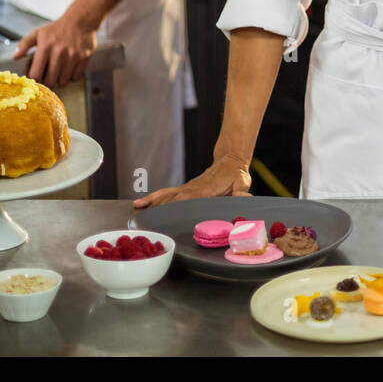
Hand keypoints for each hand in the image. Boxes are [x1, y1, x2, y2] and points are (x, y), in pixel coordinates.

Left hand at [14, 9, 97, 87]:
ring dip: (60, 80)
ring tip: (59, 72)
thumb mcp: (38, 32)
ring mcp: (73, 56)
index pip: (36, 74)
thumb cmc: (58, 27)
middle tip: (47, 77)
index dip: (34, 79)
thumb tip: (15, 56)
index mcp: (45, 48)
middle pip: (50, 81)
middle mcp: (59, 53)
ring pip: (64, 81)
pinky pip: (76, 77)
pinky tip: (69, 69)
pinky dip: (72, 76)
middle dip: (47, 81)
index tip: (36, 78)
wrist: (80, 19)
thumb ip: (24, 44)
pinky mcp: (84, 58)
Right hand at [134, 157, 251, 208]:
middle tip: (145, 220)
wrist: (229, 161)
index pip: (187, 199)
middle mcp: (191, 189)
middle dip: (158, 209)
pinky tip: (141, 203)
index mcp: (204, 190)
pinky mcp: (184, 190)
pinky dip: (152, 198)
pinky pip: (165, 193)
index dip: (177, 206)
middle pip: (171, 200)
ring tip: (137, 212)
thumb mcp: (241, 182)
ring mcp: (186, 189)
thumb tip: (245, 196)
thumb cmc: (236, 175)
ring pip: (165, 197)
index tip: (165, 214)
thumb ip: (241, 191)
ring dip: (152, 204)